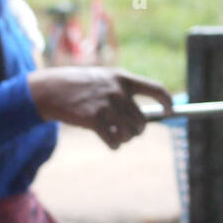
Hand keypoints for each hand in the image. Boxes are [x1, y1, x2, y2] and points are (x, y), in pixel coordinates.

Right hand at [27, 67, 172, 150]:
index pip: (155, 89)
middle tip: (126, 131)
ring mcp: (106, 105)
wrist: (51, 90)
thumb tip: (143, 119)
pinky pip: (115, 141)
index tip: (171, 111)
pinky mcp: (94, 120)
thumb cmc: (79, 88)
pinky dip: (114, 144)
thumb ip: (123, 93)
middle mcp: (118, 91)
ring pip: (130, 133)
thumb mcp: (103, 81)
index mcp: (123, 78)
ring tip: (115, 135)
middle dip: (136, 130)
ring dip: (125, 138)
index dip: (167, 101)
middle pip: (142, 120)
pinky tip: (109, 141)